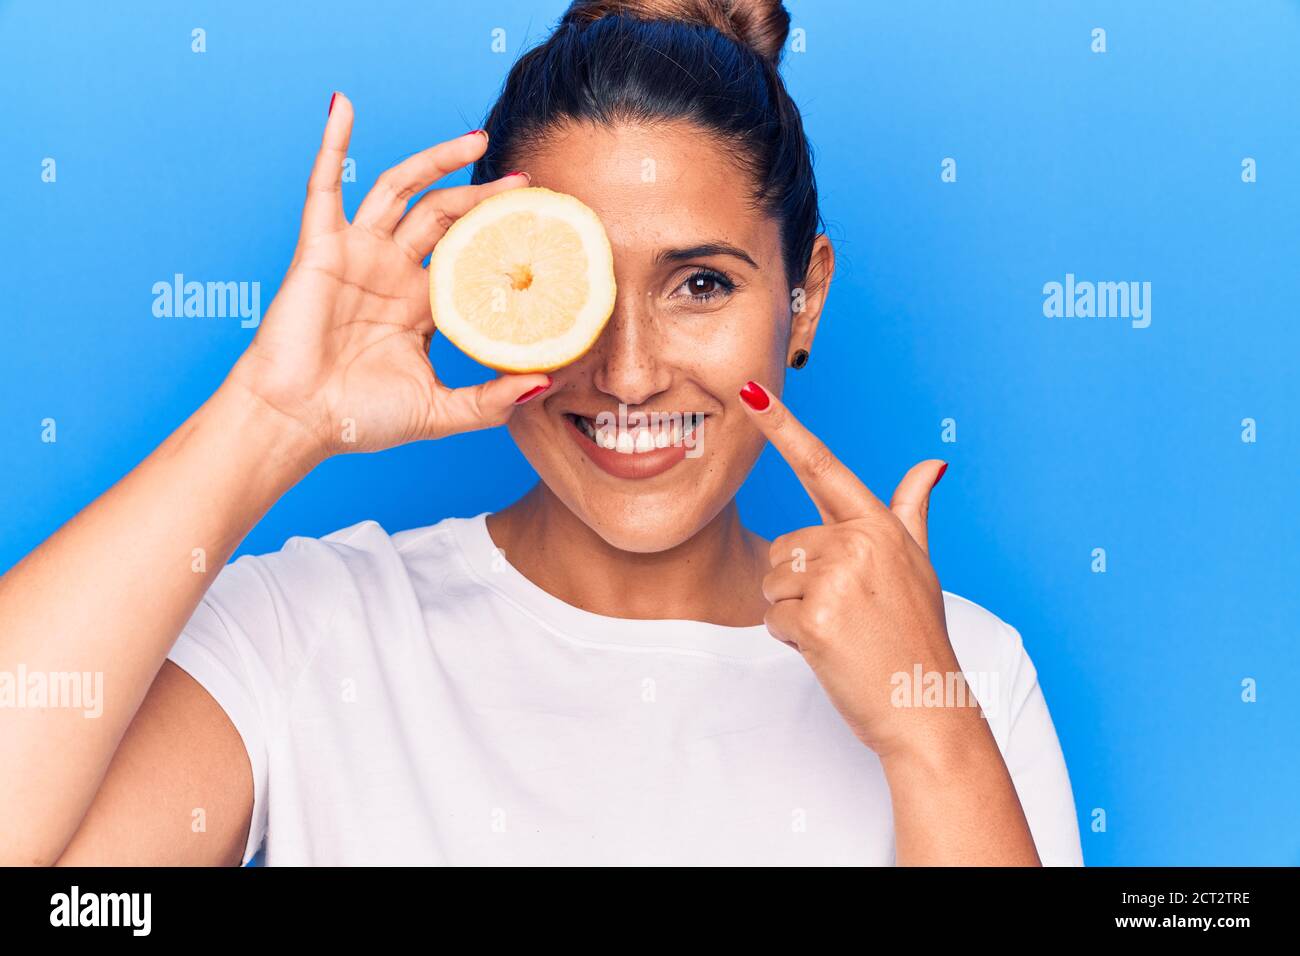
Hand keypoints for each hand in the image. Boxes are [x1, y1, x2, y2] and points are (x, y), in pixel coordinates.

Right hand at [225, 92, 549, 462]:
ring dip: (436, 160)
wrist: (297, 422)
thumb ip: (491, 402)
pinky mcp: (320, 247)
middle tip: (526, 182)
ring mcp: (357, 254)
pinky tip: (344, 106)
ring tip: (477, 141)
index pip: (469, 260)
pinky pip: (324, 185)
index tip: (543, 230)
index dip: (502, 243)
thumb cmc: (358, 418)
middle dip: (485, 197)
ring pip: (402, 190)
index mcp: (419, 306)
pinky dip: (333, 143)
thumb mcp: (439, 411)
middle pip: (445, 216)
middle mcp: (391, 273)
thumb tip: (546, 383)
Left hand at [739, 380, 965, 760]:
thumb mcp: (919, 566)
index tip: (750, 389)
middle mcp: (859, 543)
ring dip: (793, 612)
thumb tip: (932, 464)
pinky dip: (792, 640)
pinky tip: (830, 652)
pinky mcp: (816, 616)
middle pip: (784, 546)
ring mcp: (838, 579)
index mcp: (880, 527)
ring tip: (840, 632)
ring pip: (773, 582)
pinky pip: (773, 619)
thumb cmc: (917, 638)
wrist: (927, 708)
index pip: (823, 466)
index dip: (784, 426)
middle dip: (799, 584)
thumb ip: (910, 512)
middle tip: (845, 616)